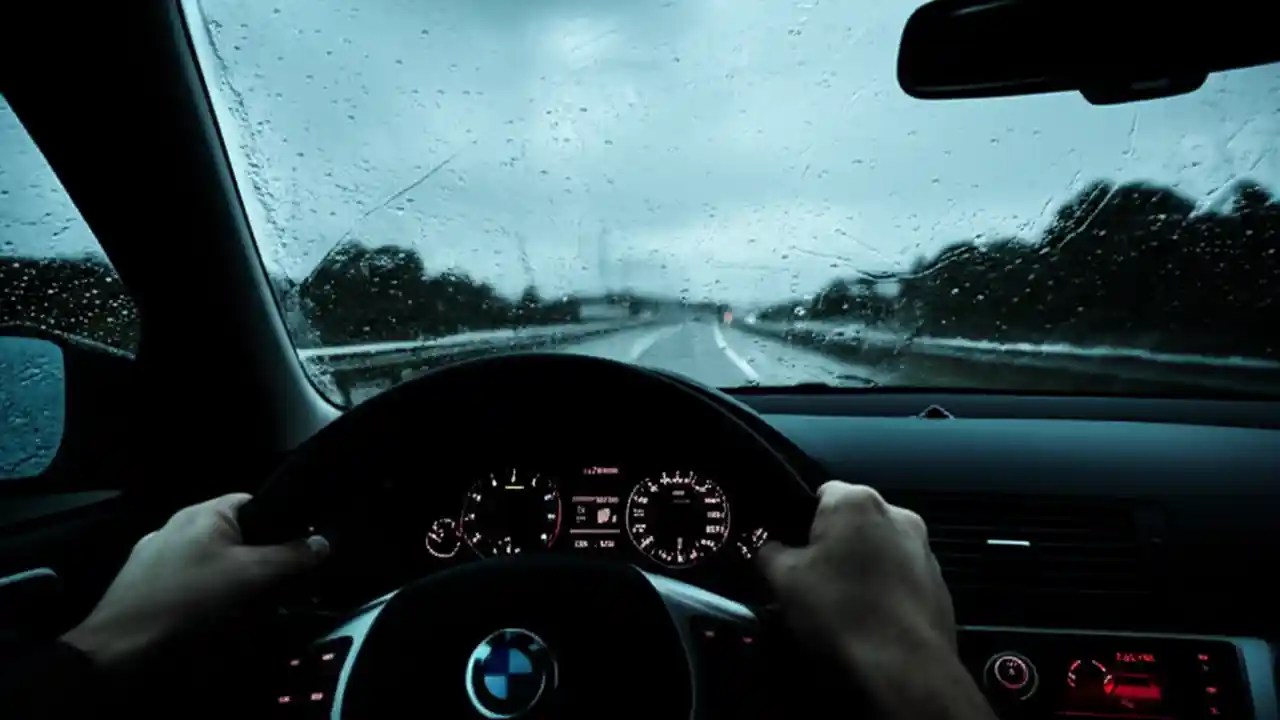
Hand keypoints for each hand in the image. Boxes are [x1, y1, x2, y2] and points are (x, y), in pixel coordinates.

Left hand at [62, 493, 328, 667]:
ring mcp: (153, 557)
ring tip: (245, 614)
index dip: (284, 527)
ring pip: (213, 564)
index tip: (298, 557)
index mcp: (203, 512)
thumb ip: (294, 556)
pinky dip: (204, 600)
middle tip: (276, 593)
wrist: (120, 652)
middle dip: (260, 564)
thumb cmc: (192, 602)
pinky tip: (208, 624)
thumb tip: (323, 542)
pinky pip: (188, 585)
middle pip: (237, 537)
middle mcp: (176, 525)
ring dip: (233, 586)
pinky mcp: (141, 588)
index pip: (257, 503)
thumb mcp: (256, 577)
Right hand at [758, 481, 992, 719]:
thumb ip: (770, 552)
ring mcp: (925, 549)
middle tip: (813, 579)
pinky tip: (873, 618)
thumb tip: (770, 548)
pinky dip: (887, 588)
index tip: (792, 551)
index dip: (800, 520)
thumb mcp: (784, 580)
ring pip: (880, 548)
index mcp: (857, 501)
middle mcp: (897, 514)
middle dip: (835, 544)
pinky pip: (902, 576)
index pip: (820, 492)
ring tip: (845, 603)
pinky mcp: (940, 583)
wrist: (905, 665)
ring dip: (864, 565)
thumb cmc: (839, 609)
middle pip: (853, 521)